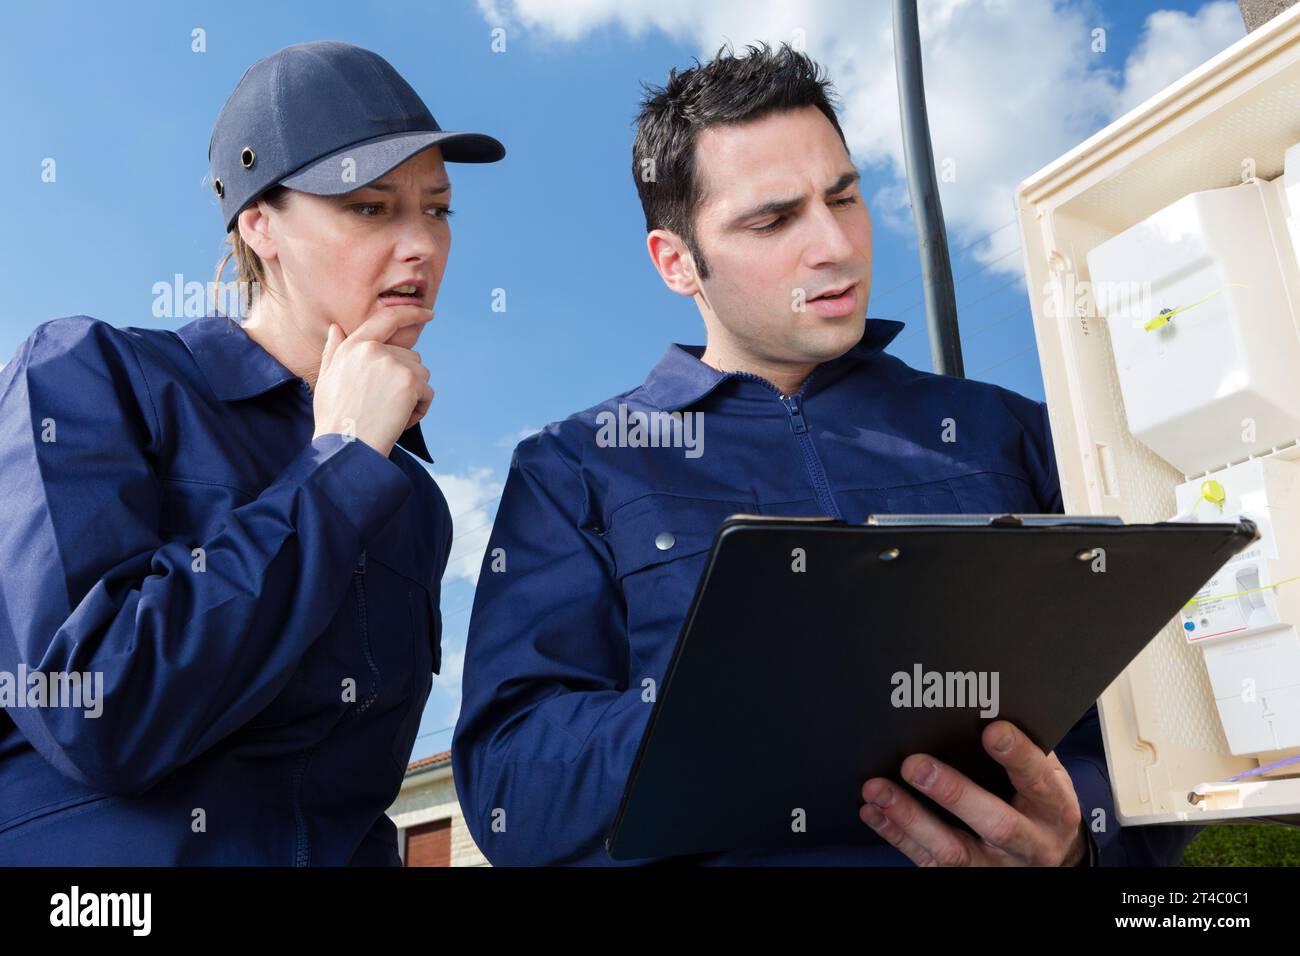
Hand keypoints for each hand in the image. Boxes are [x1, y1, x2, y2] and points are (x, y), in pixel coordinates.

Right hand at [311, 304, 434, 458]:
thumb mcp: (327, 380)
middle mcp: (373, 349)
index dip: (411, 313)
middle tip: (385, 407)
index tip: (429, 314)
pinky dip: (420, 410)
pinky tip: (400, 421)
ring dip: (413, 396)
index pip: (387, 318)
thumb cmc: (335, 418)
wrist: (346, 447)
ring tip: (390, 415)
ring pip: (422, 375)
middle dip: (406, 381)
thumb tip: (336, 328)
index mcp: (353, 346)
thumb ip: (334, 351)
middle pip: (411, 357)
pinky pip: (428, 394)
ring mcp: (393, 363)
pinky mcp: (409, 381)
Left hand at [859, 720, 1088, 865]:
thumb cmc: (1039, 804)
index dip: (1018, 755)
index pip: (1038, 780)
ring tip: (878, 789)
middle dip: (952, 793)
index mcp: (1054, 809)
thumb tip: (986, 705)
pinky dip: (895, 834)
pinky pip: (926, 860)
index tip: (993, 729)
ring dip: (910, 817)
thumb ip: (1024, 750)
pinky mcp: (966, 877)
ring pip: (952, 850)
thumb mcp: (1048, 777)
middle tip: (915, 765)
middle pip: (995, 824)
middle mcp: (1030, 843)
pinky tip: (874, 810)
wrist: (1052, 856)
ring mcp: (995, 866)